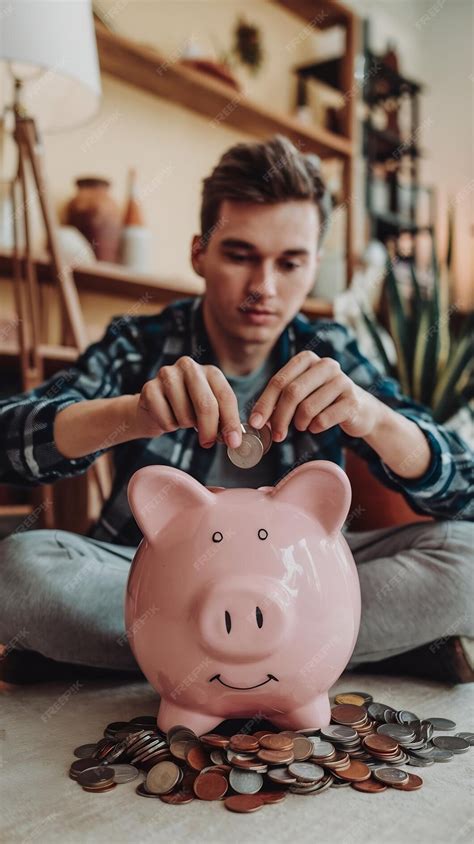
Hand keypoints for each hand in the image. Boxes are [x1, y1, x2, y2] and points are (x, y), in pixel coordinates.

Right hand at [135, 356, 242, 447]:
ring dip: (185, 425)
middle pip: (206, 404)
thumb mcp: (209, 411)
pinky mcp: (149, 388)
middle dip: (210, 430)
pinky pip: (166, 419)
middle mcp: (189, 367)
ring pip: (185, 414)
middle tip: (208, 443)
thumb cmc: (187, 409)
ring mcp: (167, 375)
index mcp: (210, 371)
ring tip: (181, 419)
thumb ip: (223, 421)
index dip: (231, 422)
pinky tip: (166, 416)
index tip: (234, 443)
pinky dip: (168, 426)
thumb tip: (234, 439)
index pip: (225, 396)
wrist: (152, 408)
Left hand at [248, 350, 381, 439]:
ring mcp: (342, 381)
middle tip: (276, 435)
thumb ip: (279, 400)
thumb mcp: (301, 393)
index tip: (255, 423)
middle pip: (292, 393)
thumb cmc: (322, 401)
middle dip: (279, 417)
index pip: (279, 381)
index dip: (264, 403)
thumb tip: (256, 420)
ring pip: (307, 408)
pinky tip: (317, 426)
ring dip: (299, 423)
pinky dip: (315, 428)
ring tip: (301, 426)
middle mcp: (326, 365)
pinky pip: (322, 420)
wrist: (359, 410)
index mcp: (307, 359)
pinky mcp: (352, 401)